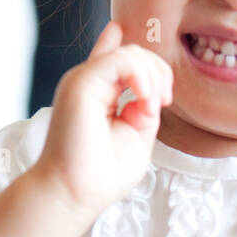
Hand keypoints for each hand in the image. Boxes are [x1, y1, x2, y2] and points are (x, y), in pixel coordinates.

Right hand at [35, 19, 172, 218]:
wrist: (75, 192)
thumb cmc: (102, 174)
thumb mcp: (136, 135)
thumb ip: (143, 108)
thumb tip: (148, 89)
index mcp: (98, 94)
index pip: (110, 56)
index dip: (123, 43)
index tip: (143, 61)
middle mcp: (88, 83)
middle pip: (133, 54)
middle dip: (159, 73)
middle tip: (161, 104)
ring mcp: (83, 80)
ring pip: (130, 53)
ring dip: (153, 76)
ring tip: (152, 105)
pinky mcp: (81, 83)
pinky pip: (120, 59)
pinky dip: (142, 74)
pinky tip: (145, 97)